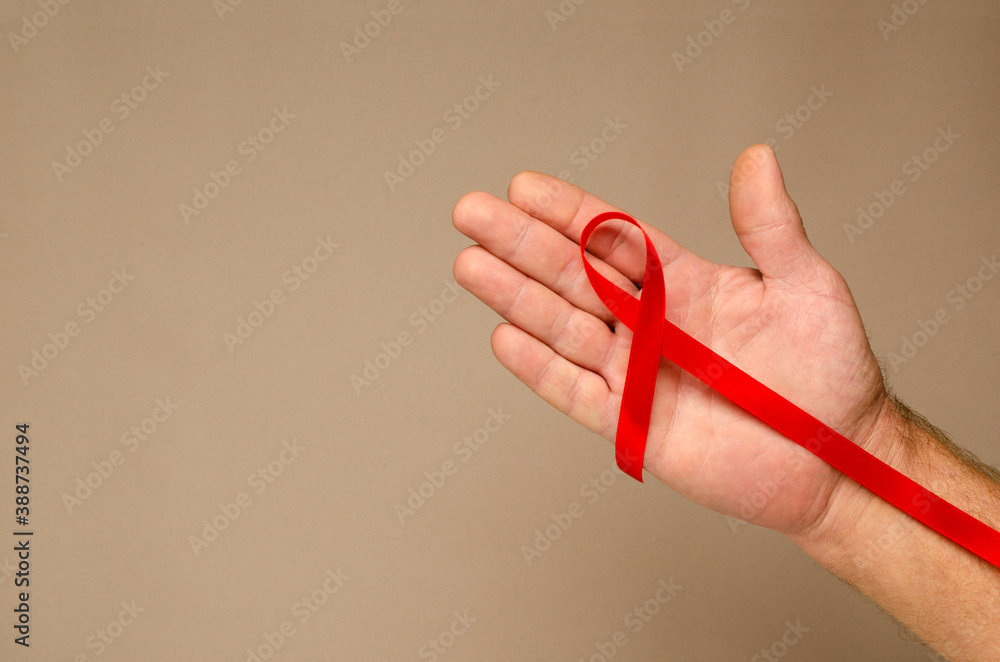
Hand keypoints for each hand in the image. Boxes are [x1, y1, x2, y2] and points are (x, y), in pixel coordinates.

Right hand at [452, 145, 894, 537]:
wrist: (835, 459)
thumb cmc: (830, 370)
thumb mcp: (807, 285)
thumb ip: (770, 226)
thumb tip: (756, 157)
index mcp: (684, 283)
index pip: (613, 236)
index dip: (568, 211)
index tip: (524, 186)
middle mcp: (650, 324)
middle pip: (571, 275)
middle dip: (520, 243)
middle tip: (470, 212)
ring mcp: (636, 373)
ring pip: (562, 327)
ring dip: (515, 296)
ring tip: (469, 265)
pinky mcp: (633, 423)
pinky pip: (575, 392)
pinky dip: (539, 367)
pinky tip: (504, 336)